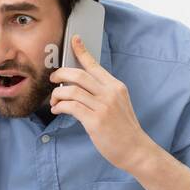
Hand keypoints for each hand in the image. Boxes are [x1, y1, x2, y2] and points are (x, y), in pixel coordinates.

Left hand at [49, 34, 157, 174]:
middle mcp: (110, 93)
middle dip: (61, 74)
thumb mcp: (118, 105)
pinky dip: (60, 107)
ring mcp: (103, 107)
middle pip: (79, 74)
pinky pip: (71, 107)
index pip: (95, 65)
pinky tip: (58, 110)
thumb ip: (102, 94)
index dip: (82, 51)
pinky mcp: (95, 121)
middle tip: (53, 79)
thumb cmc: (124, 129)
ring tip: (54, 101)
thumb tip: (79, 88)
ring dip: (57, 94)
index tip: (74, 40)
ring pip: (72, 90)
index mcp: (116, 87)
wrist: (136, 150)